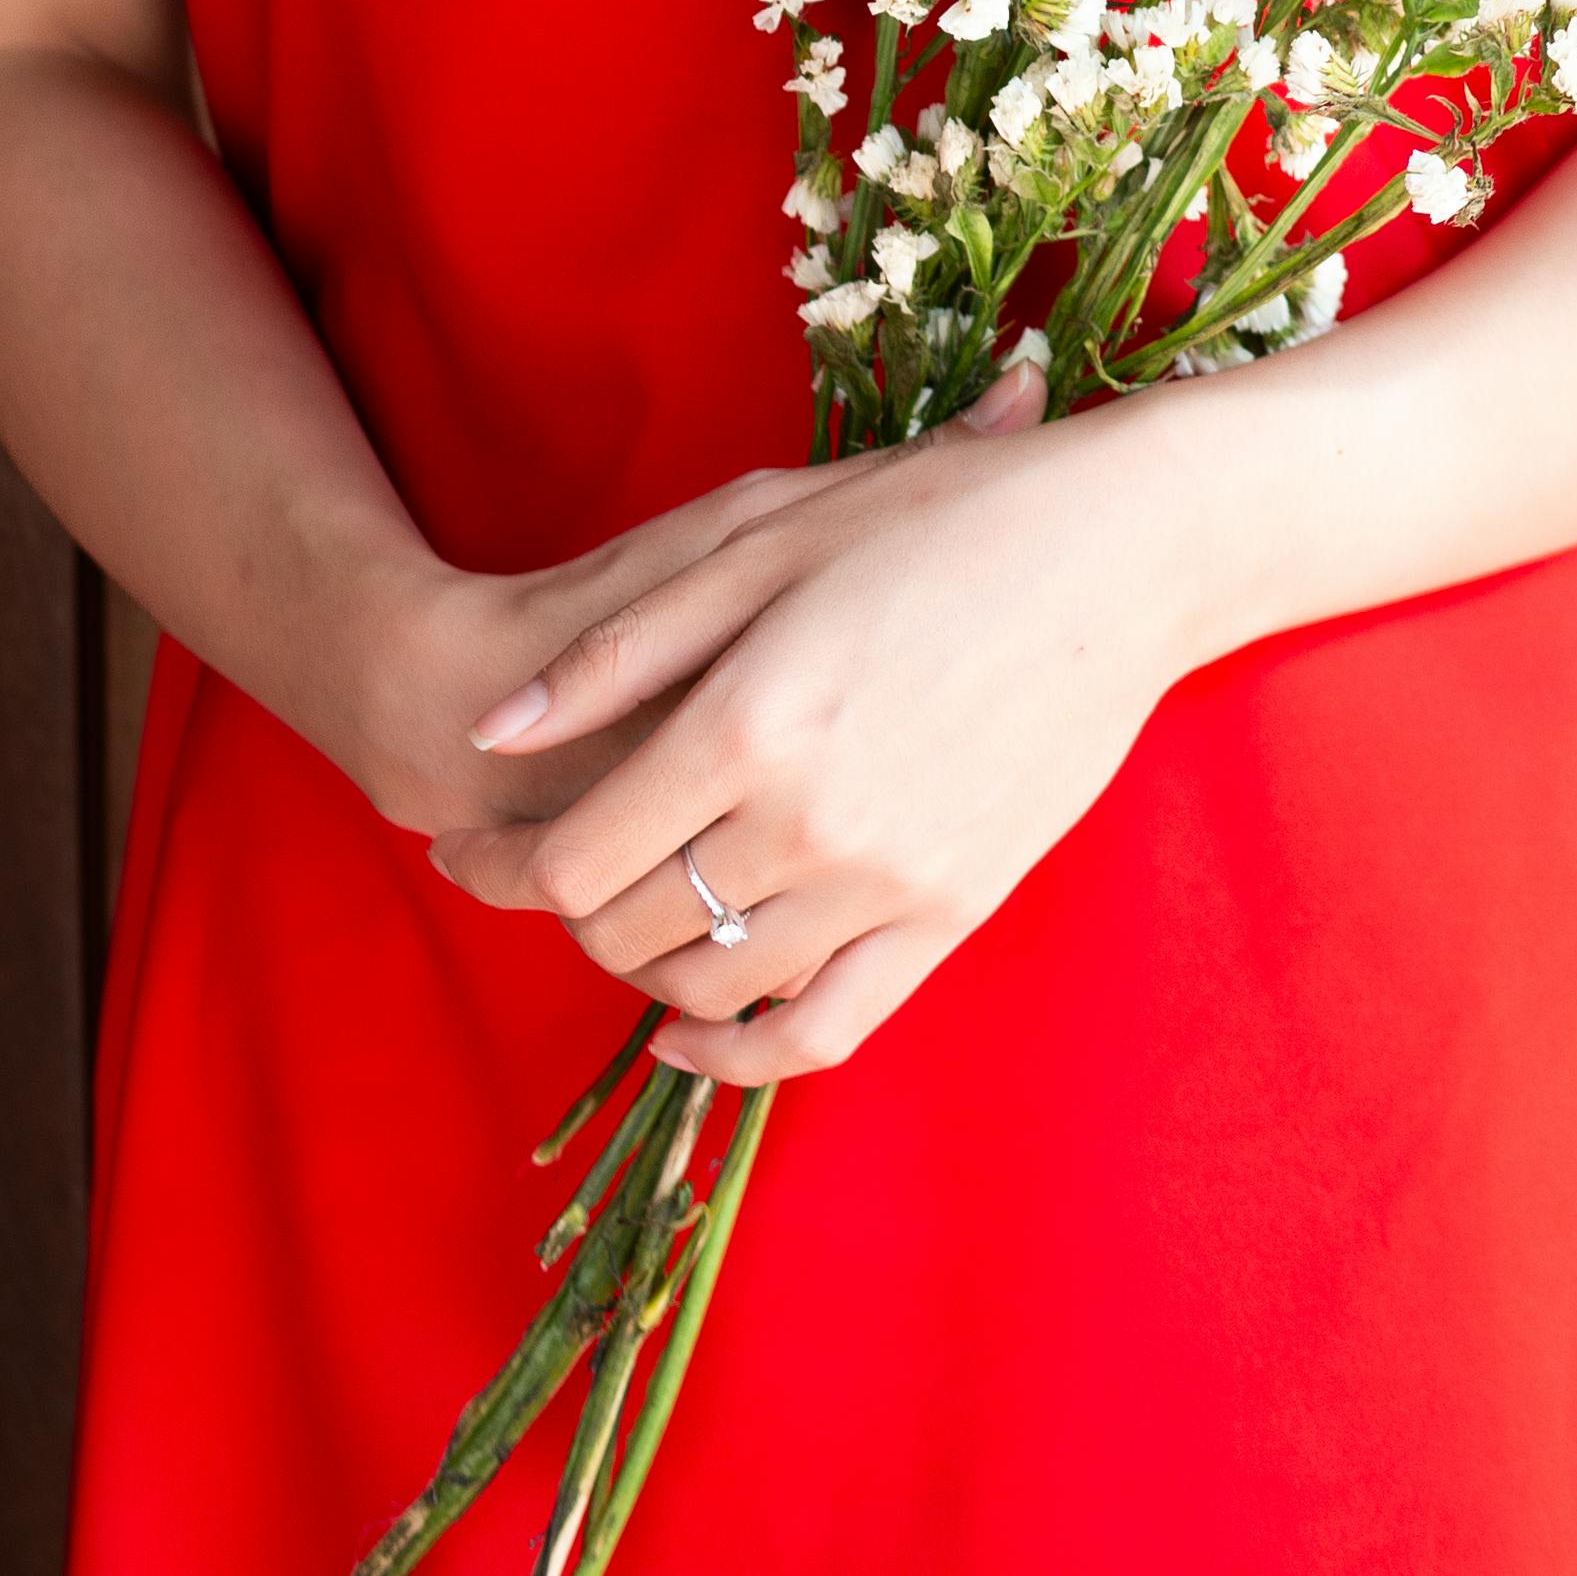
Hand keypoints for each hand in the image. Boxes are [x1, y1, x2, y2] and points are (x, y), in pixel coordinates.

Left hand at [425, 367, 1202, 1074]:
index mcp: (746, 720)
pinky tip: (694, 1035)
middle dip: (557, 914)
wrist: (1114, 554)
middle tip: (539, 869)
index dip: (494, 868)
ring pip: (710, 992)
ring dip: (637, 973)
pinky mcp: (953, 916)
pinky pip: (823, 1031)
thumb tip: (485, 735)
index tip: (462, 849)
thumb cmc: (925, 517)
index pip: (572, 859)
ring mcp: (888, 882)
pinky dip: (742, 1058)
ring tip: (619, 915)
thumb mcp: (754, 538)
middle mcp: (809, 821)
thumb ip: (614, 649)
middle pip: (627, 933)